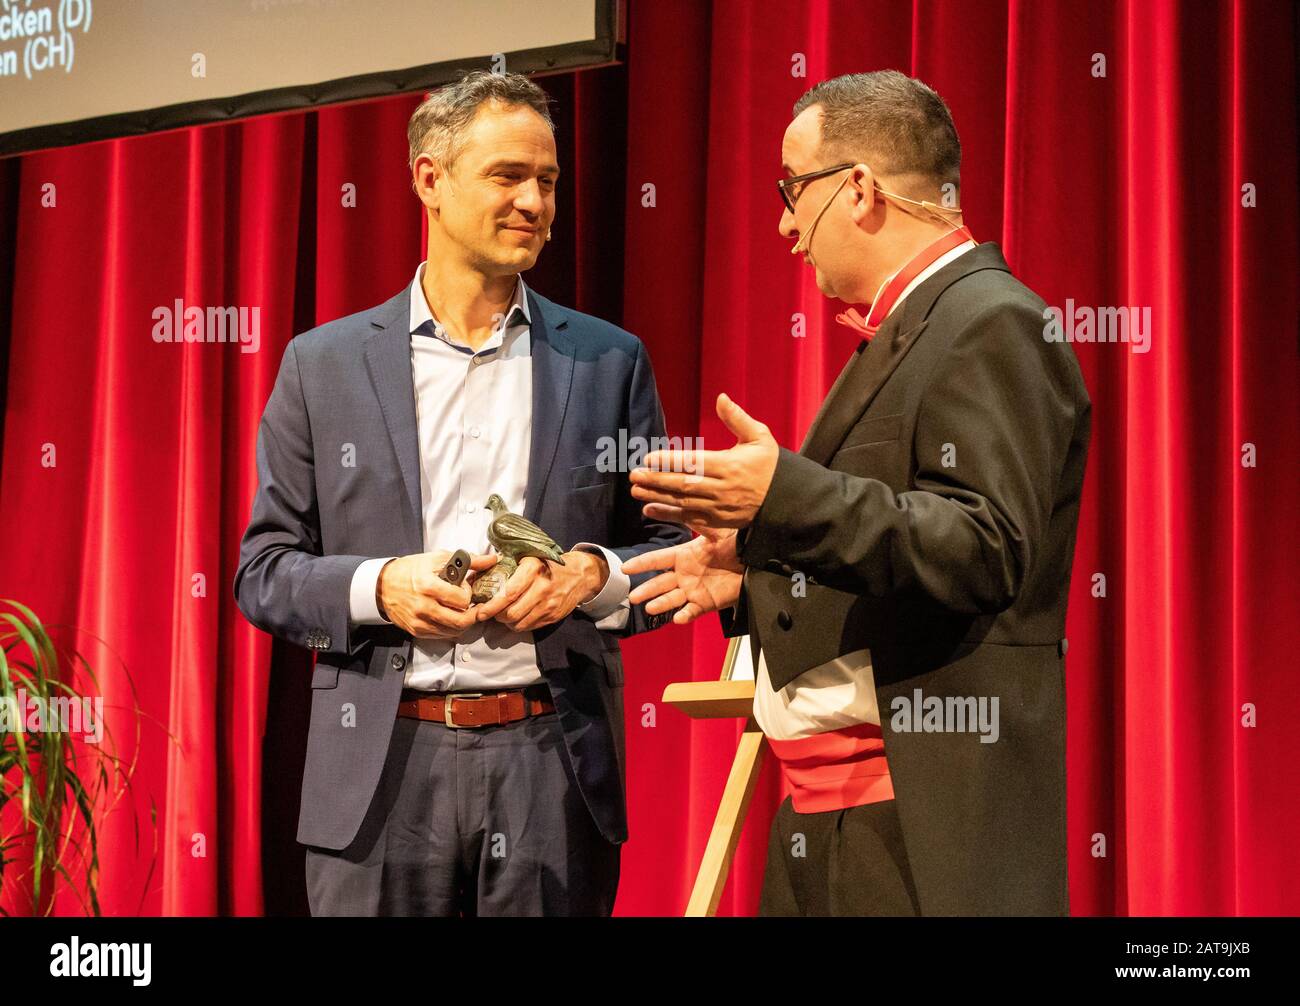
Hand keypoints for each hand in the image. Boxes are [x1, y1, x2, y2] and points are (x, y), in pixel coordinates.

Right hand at [377, 549, 497, 639]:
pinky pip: (442, 635)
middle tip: (474, 607)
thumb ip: (469, 560)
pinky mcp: (417, 631)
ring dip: (463, 622)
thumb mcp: (438, 558)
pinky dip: (451, 628)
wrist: (383, 585)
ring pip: (453, 631)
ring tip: (461, 610)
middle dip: (473, 614)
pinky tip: (450, 616)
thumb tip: (492, 560)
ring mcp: (419, 621)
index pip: (462, 600)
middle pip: (461, 621)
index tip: (464, 588)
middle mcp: (424, 607)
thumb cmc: (412, 569)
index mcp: (429, 586)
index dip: (468, 594)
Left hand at [474, 550, 608, 632]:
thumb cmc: (548, 564)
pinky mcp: (553, 616)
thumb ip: (509, 566)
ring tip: (504, 614)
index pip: (508, 593)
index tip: (481, 611)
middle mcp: (541, 588)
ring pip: (518, 623)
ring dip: (507, 622)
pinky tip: (518, 616)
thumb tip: (481, 575)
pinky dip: (519, 625)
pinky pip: (529, 627)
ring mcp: (549, 605)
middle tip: (491, 612)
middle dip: (497, 615)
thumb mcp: (529, 557)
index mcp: (533, 570)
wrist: (579, 575)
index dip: (492, 605)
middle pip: (511, 613)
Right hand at [623, 527, 742, 624]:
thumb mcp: (713, 530)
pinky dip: (684, 616)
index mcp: (683, 556)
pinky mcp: (705, 604)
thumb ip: (694, 519)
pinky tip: (678, 618)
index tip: (625, 567)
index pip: (657, 559)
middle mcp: (684, 575)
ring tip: (649, 608)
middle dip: (646, 589)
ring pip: (671, 599)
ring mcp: (693, 590)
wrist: (753, 563)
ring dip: (660, 604)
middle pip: (659, 583)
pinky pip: (692, 612)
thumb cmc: (733, 545)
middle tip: (632, 595)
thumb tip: (677, 503)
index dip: (641, 563)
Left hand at [628, 393, 778, 530]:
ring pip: (683, 503)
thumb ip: (737, 418)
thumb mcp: (759, 436)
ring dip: (657, 497)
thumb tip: (721, 397)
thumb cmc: (770, 464)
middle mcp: (723, 488)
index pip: (694, 462)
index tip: (649, 458)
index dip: (670, 461)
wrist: (786, 499)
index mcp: (730, 465)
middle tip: (634, 475)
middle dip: (657, 480)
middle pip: (684, 485)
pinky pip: (689, 519)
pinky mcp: (718, 522)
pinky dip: (669, 515)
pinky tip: (649, 509)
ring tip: (636, 490)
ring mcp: (720, 507)